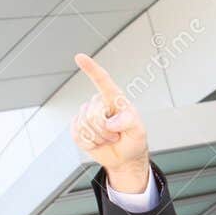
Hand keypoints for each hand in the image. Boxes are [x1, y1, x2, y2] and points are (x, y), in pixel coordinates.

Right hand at [72, 54, 150, 190]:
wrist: (124, 157)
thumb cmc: (133, 140)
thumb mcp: (138, 131)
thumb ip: (129, 122)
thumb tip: (111, 122)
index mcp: (114, 99)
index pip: (102, 81)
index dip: (91, 68)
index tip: (80, 57)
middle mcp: (98, 104)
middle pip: (93, 114)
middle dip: (105, 130)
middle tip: (116, 135)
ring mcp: (86, 115)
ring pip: (84, 125)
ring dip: (99, 138)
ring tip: (108, 138)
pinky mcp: (77, 127)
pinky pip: (77, 134)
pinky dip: (89, 143)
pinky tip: (98, 142)